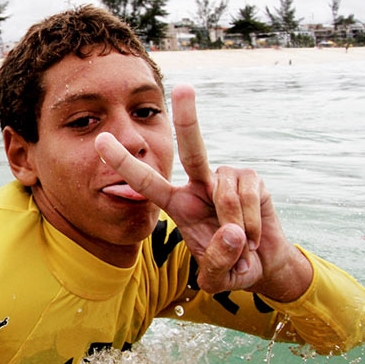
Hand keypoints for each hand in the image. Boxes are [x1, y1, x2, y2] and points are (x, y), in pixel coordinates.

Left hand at [95, 84, 310, 299]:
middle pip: (191, 150)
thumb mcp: (217, 276)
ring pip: (223, 193)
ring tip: (240, 244)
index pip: (145, 182)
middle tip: (184, 87)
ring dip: (234, 227)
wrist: (263, 265)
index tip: (101, 139)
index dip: (123, 163)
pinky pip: (246, 198)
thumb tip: (231, 232)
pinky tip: (254, 235)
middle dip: (188, 119)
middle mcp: (198, 186)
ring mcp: (226, 180)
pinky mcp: (251, 180)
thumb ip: (217, 263)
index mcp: (177, 205)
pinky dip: (251, 224)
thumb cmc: (231, 265)